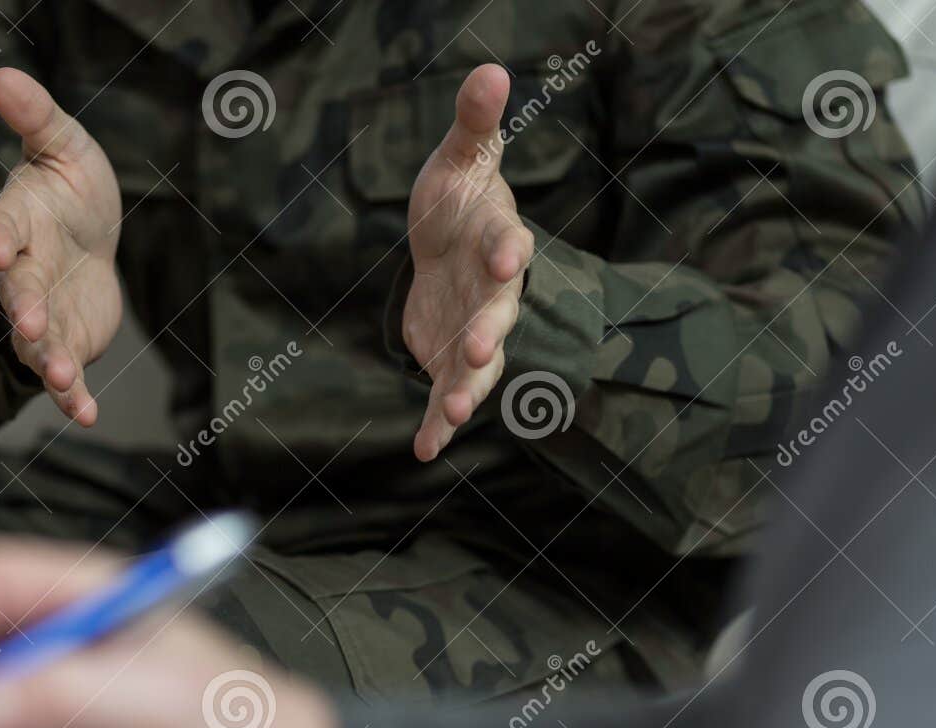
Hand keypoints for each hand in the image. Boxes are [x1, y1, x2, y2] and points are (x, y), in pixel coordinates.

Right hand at [0, 68, 122, 426]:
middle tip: (30, 324)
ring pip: (39, 342)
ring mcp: (42, 314)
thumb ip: (36, 118)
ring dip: (49, 361)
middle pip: (18, 293)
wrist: (92, 242)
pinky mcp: (65, 344)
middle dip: (23, 309)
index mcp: (18, 224)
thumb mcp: (63, 148)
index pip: (1, 230)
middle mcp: (23, 274)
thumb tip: (1, 74)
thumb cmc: (70, 192)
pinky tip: (86, 416)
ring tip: (64, 376)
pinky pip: (64, 375)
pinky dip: (72, 397)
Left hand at [404, 64, 533, 461]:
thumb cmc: (458, 198)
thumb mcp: (460, 158)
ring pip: (476, 366)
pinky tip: (425, 450)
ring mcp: (475, 332)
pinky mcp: (451, 359)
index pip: (508, 245)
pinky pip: (447, 397)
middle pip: (497, 316)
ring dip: (466, 389)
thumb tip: (492, 68)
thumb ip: (474, 123)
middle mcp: (494, 294)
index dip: (509, 252)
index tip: (510, 258)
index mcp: (497, 241)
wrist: (447, 247)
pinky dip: (437, 424)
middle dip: (492, 334)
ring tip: (452, 410)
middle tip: (483, 351)